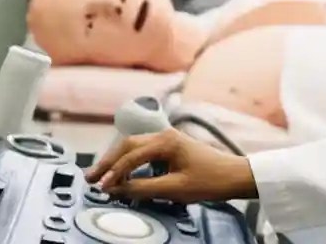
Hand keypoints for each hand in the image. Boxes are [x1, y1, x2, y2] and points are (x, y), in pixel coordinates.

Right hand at [85, 129, 258, 202]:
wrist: (234, 175)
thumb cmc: (211, 180)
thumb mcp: (174, 189)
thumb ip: (143, 188)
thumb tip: (117, 189)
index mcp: (166, 141)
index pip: (131, 156)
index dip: (114, 173)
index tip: (102, 187)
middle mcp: (164, 135)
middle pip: (127, 145)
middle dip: (108, 162)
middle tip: (90, 178)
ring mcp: (167, 139)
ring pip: (133, 146)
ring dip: (116, 161)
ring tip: (101, 176)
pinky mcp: (170, 147)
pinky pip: (142, 151)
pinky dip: (129, 161)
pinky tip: (122, 174)